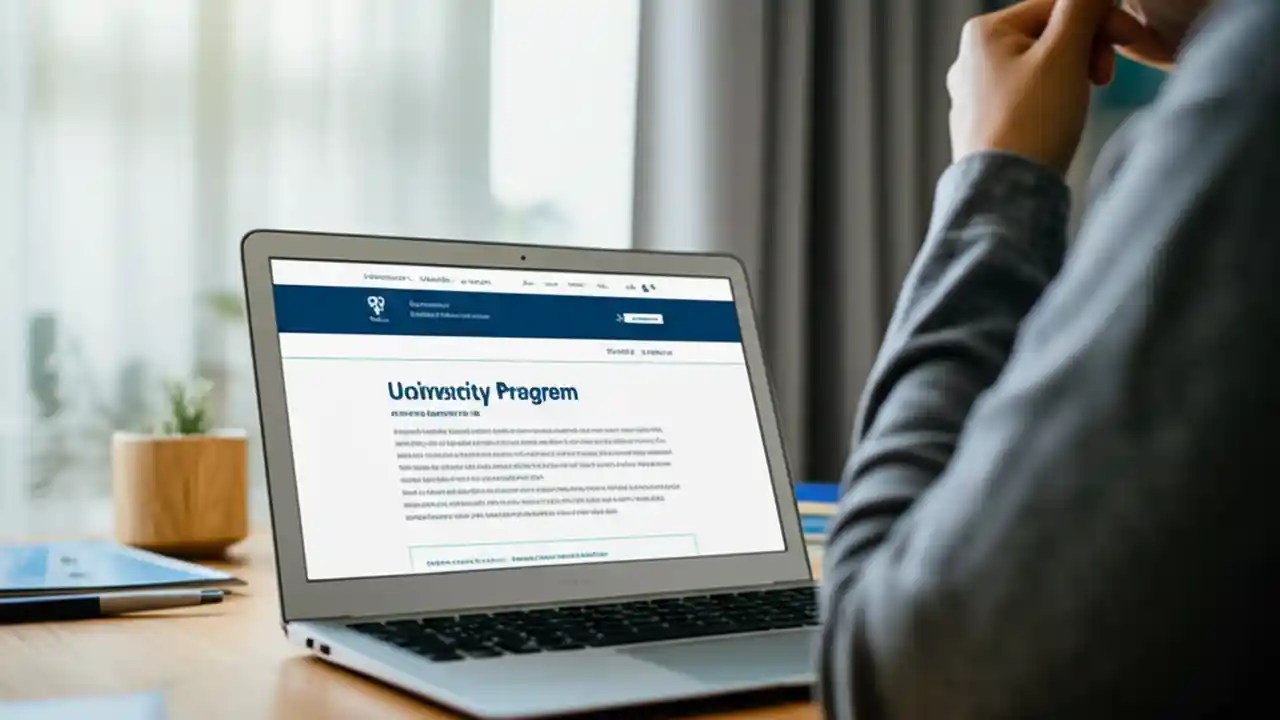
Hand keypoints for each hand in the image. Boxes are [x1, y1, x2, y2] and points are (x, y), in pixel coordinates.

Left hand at [947, 0, 1156, 174]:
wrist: (1007, 194)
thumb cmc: (1032, 123)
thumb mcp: (1064, 53)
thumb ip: (1082, 7)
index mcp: (983, 32)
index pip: (1059, 5)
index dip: (1101, 21)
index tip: (1129, 43)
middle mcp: (969, 59)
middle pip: (1049, 35)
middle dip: (1085, 52)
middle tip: (1101, 81)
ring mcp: (974, 94)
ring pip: (1043, 67)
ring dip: (1073, 77)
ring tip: (1075, 106)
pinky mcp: (985, 124)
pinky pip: (1031, 98)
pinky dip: (1053, 103)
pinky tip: (1056, 124)